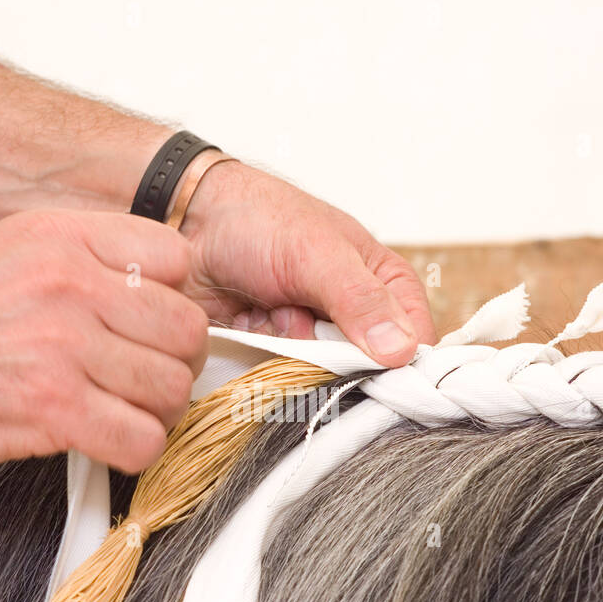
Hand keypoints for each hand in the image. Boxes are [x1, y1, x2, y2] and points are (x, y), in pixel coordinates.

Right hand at [0, 210, 206, 473]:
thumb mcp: (15, 250)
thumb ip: (90, 257)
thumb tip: (160, 283)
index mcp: (64, 240)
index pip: (177, 260)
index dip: (173, 301)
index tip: (153, 326)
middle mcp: (69, 285)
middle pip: (186, 330)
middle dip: (174, 364)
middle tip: (145, 380)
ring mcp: (62, 347)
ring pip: (170, 388)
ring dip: (156, 413)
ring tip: (123, 413)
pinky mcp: (52, 408)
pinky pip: (141, 438)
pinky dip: (135, 450)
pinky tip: (110, 443)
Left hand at [178, 161, 436, 365]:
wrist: (188, 225)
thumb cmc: (258, 220)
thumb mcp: (317, 254)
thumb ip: (359, 300)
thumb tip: (400, 351)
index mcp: (384, 284)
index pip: (414, 342)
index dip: (401, 365)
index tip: (378, 374)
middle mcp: (354, 316)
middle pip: (368, 371)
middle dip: (333, 358)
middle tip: (302, 322)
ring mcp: (314, 339)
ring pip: (323, 380)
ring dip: (294, 355)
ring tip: (271, 313)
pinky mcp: (277, 356)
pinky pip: (284, 381)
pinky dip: (265, 358)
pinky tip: (250, 323)